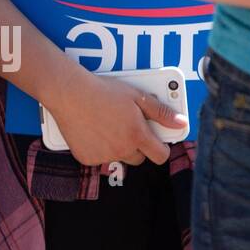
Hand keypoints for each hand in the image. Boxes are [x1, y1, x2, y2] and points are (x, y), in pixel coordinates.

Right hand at [44, 67, 184, 167]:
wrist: (69, 94)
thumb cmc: (103, 91)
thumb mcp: (137, 96)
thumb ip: (161, 112)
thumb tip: (180, 122)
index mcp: (137, 135)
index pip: (161, 156)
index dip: (161, 149)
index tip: (157, 141)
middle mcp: (122, 149)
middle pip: (139, 158)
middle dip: (137, 146)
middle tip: (128, 127)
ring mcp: (103, 155)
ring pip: (118, 158)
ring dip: (118, 147)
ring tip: (108, 125)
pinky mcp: (87, 158)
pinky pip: (99, 158)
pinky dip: (98, 148)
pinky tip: (93, 131)